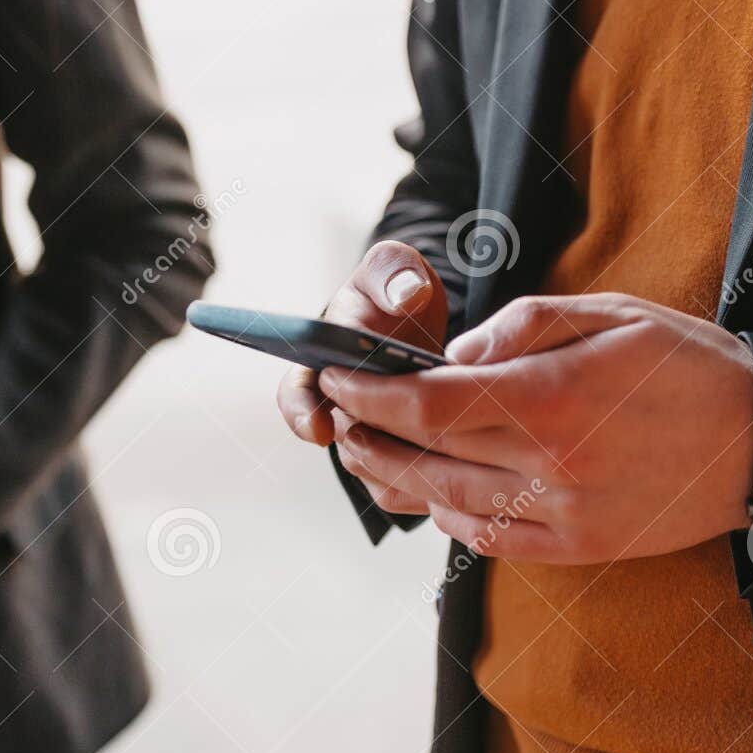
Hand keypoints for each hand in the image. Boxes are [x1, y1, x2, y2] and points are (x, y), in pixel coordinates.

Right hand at [277, 241, 448, 514]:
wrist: (421, 320)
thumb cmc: (397, 290)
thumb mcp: (394, 269)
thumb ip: (394, 272)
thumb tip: (406, 294)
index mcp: (321, 358)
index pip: (298, 395)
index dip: (303, 414)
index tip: (318, 427)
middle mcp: (334, 403)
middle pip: (341, 438)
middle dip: (369, 445)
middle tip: (403, 442)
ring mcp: (362, 433)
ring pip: (374, 465)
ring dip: (404, 460)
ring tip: (442, 451)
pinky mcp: (392, 458)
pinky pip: (400, 483)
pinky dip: (423, 480)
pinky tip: (454, 469)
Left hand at [319, 293, 752, 562]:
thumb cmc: (686, 364)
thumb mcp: (610, 313)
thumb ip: (521, 326)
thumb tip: (451, 351)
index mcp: (554, 396)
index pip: (429, 403)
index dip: (370, 393)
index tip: (338, 375)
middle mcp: (551, 463)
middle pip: (425, 455)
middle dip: (367, 432)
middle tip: (338, 412)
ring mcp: (564, 513)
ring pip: (447, 502)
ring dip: (395, 476)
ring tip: (366, 450)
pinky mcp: (579, 547)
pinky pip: (489, 540)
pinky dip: (448, 517)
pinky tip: (432, 493)